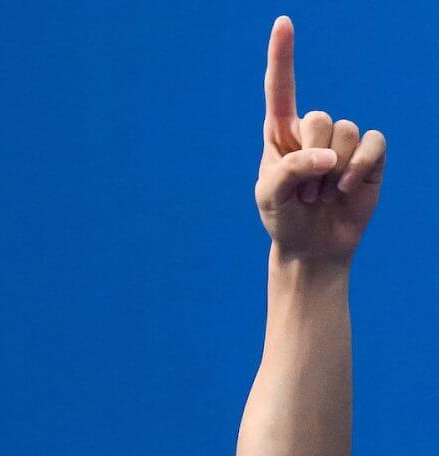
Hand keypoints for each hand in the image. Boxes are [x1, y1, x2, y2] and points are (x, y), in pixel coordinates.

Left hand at [256, 16, 385, 265]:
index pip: (281, 89)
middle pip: (320, 118)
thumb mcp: (269, 196)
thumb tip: (327, 156)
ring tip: (319, 193)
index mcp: (280, 134)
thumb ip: (290, 170)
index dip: (282, 56)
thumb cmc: (283, 217)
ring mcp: (343, 141)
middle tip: (303, 191)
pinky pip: (372, 144)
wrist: (311, 245)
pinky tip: (344, 188)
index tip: (283, 22)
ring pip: (346, 132)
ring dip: (331, 171)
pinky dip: (358, 167)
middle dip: (310, 159)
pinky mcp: (369, 154)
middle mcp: (312, 131)